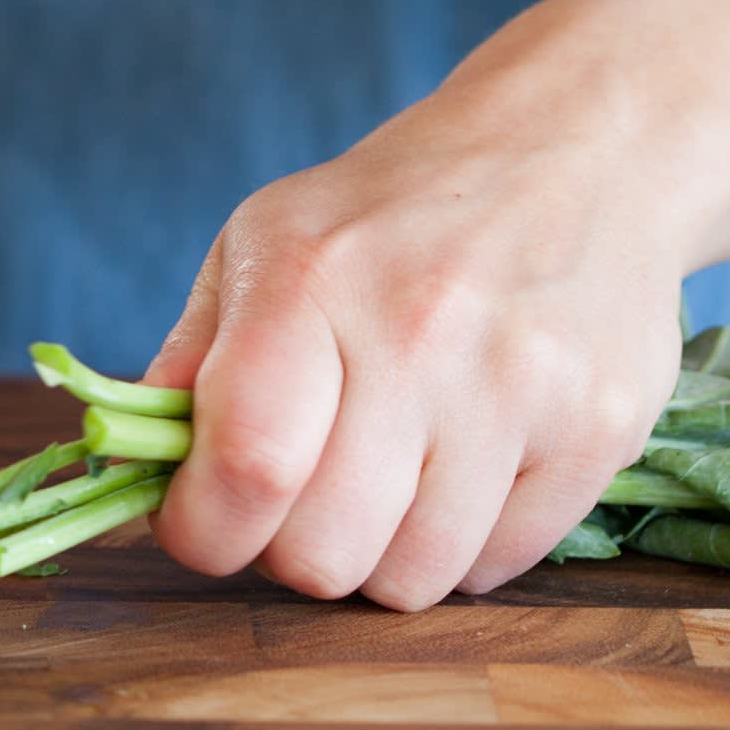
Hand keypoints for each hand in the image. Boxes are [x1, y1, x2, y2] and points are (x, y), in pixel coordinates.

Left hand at [146, 49, 686, 611]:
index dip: (203, 528)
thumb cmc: (392, 212)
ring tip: (388, 474)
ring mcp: (522, 385)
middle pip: (322, 553)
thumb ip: (190, 358)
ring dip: (380, 553)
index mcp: (311, 278)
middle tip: (306, 491)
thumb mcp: (265, 241)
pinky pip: (496, 568)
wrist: (575, 149)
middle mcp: (421, 331)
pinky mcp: (600, 430)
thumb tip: (128, 468)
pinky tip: (464, 464)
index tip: (205, 519)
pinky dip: (463, 543)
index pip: (245, 463)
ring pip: (410, 580)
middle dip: (290, 547)